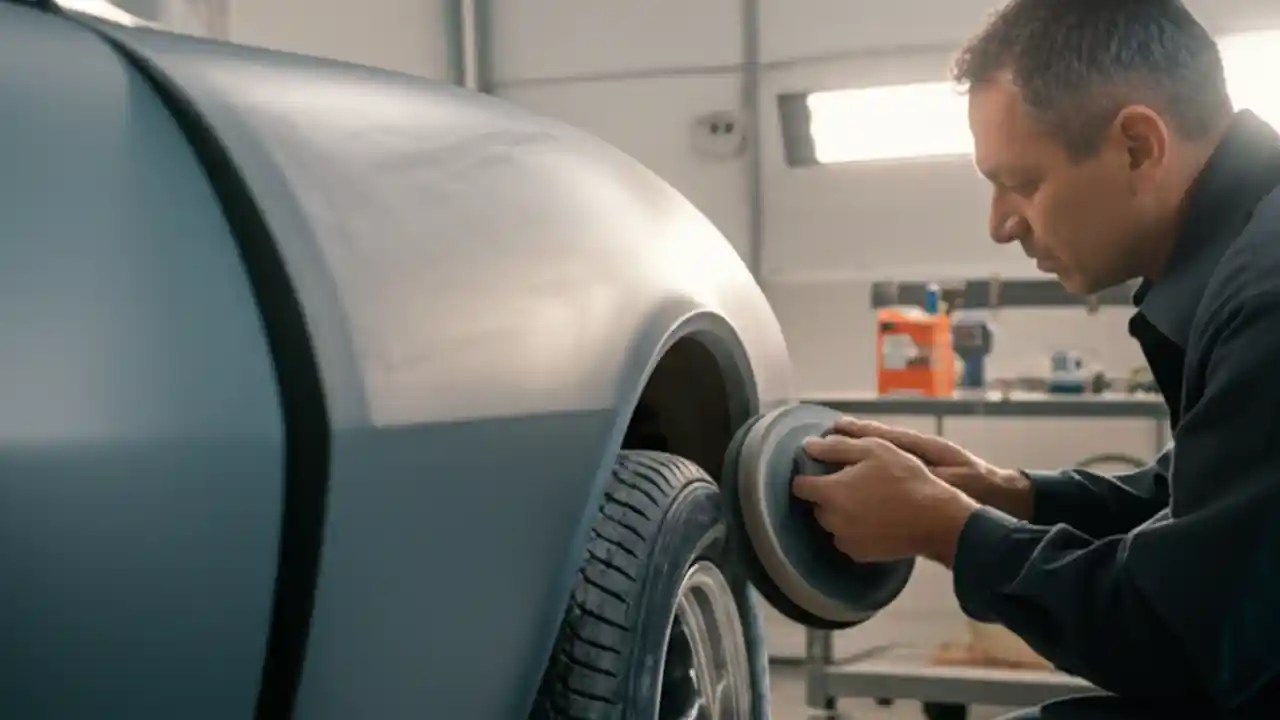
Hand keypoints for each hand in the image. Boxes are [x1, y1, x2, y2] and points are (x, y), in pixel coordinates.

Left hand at [792, 434, 978, 566]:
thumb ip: (836, 446)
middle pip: (816, 504)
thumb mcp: (873, 449)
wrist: (935, 519)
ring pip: (832, 522)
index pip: (799, 485)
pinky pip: (847, 538)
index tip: (825, 470)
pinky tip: (876, 519)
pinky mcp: (859, 554)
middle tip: (855, 483)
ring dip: (842, 512)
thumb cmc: (905, 478)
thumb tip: (808, 446)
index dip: (810, 475)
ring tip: (869, 501)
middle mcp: (831, 519)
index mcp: (830, 492)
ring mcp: (844, 540)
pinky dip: (855, 529)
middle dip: (829, 494)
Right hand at [829, 417, 1034, 521]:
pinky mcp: (928, 479)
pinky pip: (893, 470)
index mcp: (926, 449)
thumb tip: (895, 471)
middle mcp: (922, 453)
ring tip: (837, 451)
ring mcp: (924, 465)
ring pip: (886, 455)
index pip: (886, 436)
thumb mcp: (953, 480)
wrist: (1007, 501)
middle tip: (828, 436)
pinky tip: (861, 479)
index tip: (836, 427)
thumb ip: (924, 475)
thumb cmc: (982, 490)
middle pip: (882, 442)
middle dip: (856, 438)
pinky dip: (874, 469)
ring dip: (863, 452)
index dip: (860, 432)